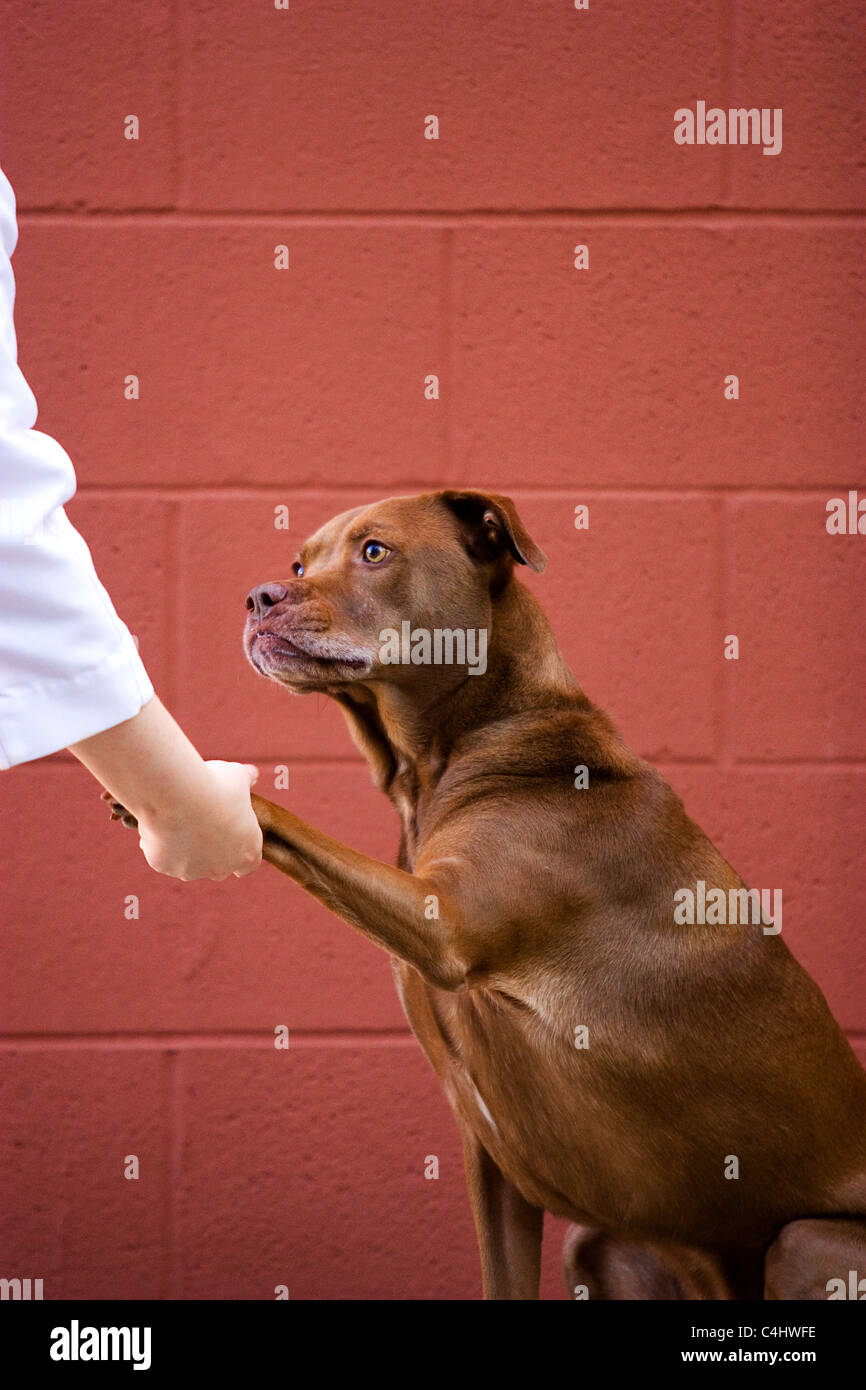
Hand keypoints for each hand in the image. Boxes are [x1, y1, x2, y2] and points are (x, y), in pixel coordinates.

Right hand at [134, 761, 262, 881]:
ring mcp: (191, 870)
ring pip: (187, 861)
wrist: (179, 794)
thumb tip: (251, 773)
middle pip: (218, 866)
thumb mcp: (237, 776)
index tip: (231, 834)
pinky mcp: (164, 865)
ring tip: (177, 815)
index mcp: (247, 852)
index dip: (240, 850)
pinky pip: (161, 854)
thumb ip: (246, 779)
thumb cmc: (214, 785)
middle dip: (210, 848)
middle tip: (201, 821)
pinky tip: (159, 820)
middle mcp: (221, 868)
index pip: (248, 864)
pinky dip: (159, 841)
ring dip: (184, 845)